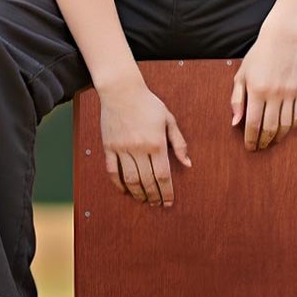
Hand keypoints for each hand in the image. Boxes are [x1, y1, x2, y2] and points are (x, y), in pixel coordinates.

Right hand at [100, 80, 189, 205]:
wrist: (122, 91)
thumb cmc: (149, 104)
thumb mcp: (169, 120)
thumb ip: (179, 143)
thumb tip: (188, 164)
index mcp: (156, 143)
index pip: (163, 175)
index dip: (166, 192)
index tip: (169, 202)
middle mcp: (139, 148)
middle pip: (147, 181)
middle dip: (153, 196)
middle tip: (157, 204)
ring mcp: (122, 148)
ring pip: (130, 179)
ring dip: (137, 193)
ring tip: (144, 200)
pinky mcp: (109, 147)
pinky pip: (112, 171)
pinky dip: (118, 184)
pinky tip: (125, 191)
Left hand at [233, 27, 296, 149]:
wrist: (283, 39)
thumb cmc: (258, 57)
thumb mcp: (241, 75)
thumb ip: (236, 99)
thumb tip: (235, 122)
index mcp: (256, 90)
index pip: (252, 124)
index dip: (250, 139)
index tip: (249, 147)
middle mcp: (274, 93)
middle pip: (270, 128)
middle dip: (263, 142)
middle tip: (260, 147)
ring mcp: (290, 93)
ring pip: (285, 125)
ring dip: (278, 138)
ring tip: (272, 141)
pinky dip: (292, 127)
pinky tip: (286, 129)